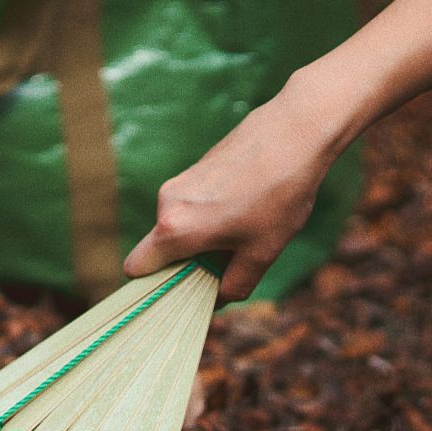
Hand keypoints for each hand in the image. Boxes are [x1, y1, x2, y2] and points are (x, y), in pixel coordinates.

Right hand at [123, 79, 347, 300]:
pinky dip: (210, 216)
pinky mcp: (195, 167)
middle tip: (228, 263)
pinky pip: (191, 206)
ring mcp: (180, 182)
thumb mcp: (262, 253)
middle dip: (187, 262)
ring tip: (246, 228)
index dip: (152, 285)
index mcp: (175, 229)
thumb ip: (234, 285)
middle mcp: (167, 203)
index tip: (183, 290)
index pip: (136, 267)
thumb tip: (218, 297)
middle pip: (160, 248)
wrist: (295, 132)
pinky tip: (248, 206)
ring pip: (179, 226)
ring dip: (202, 238)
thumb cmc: (279, 195)